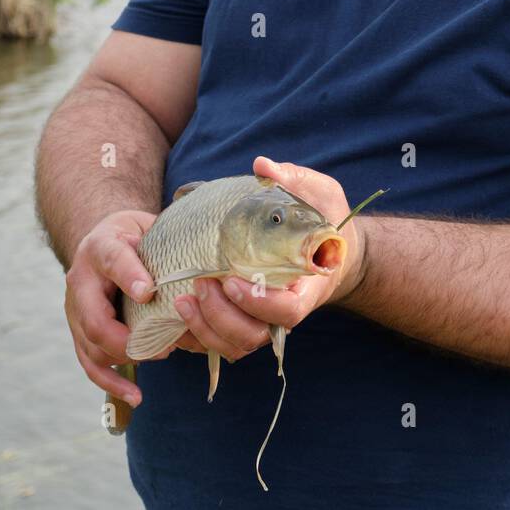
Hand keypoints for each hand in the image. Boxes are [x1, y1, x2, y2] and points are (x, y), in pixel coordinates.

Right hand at [64, 209, 161, 406]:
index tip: (148, 292)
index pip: (112, 261)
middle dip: (129, 339)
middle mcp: (81, 281)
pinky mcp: (79, 332)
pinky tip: (135, 397)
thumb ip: (166, 246)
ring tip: (162, 356)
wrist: (101, 239)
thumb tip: (203, 269)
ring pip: (92, 348)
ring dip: (126, 360)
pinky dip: (112, 383)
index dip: (129, 277)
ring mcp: (75, 311)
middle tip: (165, 344)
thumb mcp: (147, 227)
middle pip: (95, 320)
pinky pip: (91, 364)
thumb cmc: (132, 234)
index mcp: (100, 247)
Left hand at [171, 155, 367, 364]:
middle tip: (200, 282)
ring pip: (236, 344)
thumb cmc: (325, 215)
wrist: (329, 243)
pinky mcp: (247, 318)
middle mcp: (286, 309)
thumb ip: (293, 179)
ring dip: (206, 326)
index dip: (259, 303)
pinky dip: (200, 334)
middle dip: (222, 315)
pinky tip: (181, 309)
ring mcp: (266, 318)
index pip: (288, 311)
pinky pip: (223, 341)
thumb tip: (261, 166)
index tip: (232, 279)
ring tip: (184, 298)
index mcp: (308, 285)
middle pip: (254, 334)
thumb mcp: (319, 191)